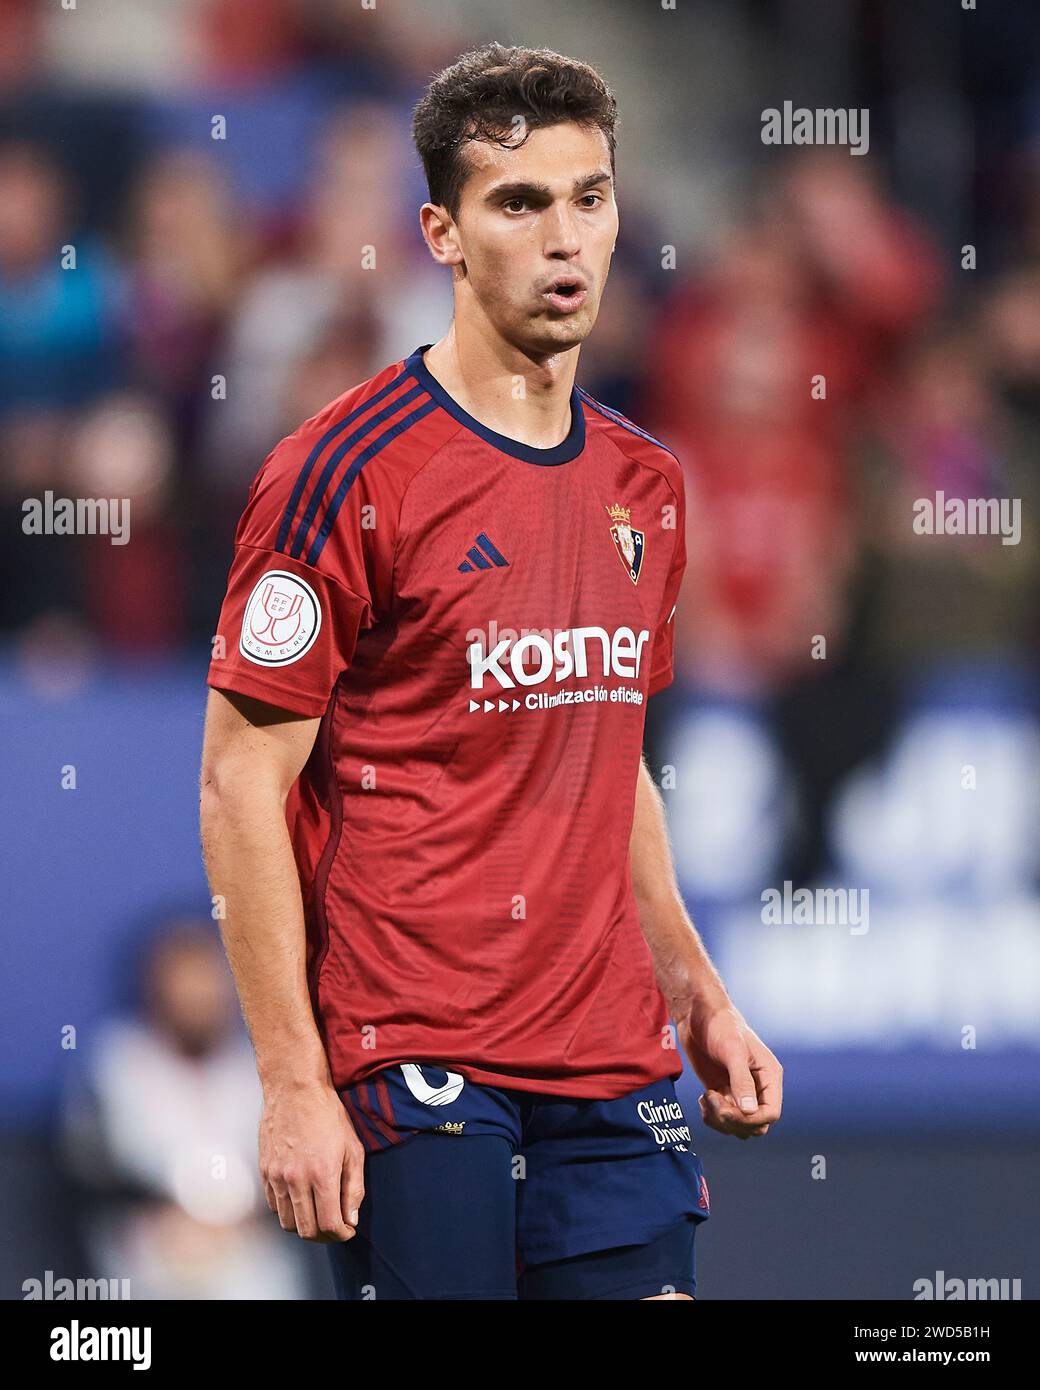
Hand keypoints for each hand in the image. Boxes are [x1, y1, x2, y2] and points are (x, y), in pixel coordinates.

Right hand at [259, 1080, 364, 1240]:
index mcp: (322, 1174)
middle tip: (334, 1228)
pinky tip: (301, 1201)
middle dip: (324, 1236)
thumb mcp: (353, 1149)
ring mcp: (277, 1177)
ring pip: (287, 1223)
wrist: (295, 1090)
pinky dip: (288, 1211)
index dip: (341, 1235)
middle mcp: (296, 1180)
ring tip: (318, 1216)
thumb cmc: (328, 1116)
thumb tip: (351, 1219)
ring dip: (305, 1226)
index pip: (330, 1225)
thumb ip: (354, 1188)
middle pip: (306, 1231)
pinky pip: (274, 1206)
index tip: (347, 1230)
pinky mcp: (265, 1172)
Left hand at [678, 1003, 781, 1139]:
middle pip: (755, 1125)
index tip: (727, 1110)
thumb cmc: (720, 1025)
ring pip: (738, 1126)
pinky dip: (711, 1117)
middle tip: (713, 1100)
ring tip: (707, 1098)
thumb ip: (742, 1081)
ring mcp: (739, 1092)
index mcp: (769, 1076)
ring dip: (720, 1120)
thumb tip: (749, 1112)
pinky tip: (702, 1099)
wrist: (697, 1015)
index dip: (751, 1119)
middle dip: (733, 1121)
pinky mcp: (722, 1092)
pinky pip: (722, 1119)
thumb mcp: (733, 1050)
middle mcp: (758, 1087)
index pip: (771, 1113)